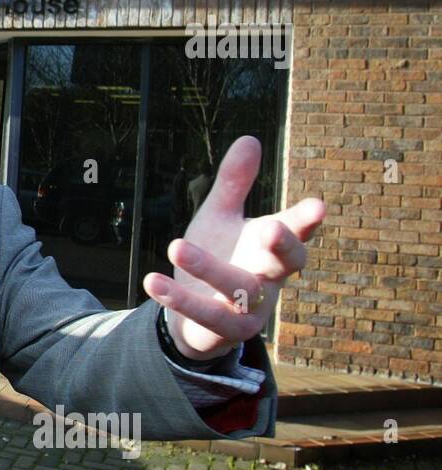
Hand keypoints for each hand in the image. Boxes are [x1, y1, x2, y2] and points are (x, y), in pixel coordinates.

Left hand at [142, 136, 324, 360]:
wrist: (195, 314)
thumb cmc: (218, 256)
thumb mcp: (220, 217)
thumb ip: (233, 183)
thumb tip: (250, 139)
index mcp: (272, 248)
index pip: (297, 232)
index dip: (306, 221)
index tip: (317, 206)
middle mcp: (270, 278)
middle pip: (286, 264)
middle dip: (282, 247)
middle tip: (272, 227)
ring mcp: (252, 309)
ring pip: (239, 290)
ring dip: (209, 268)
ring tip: (176, 244)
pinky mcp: (226, 330)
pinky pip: (205, 316)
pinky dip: (179, 299)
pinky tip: (153, 281)